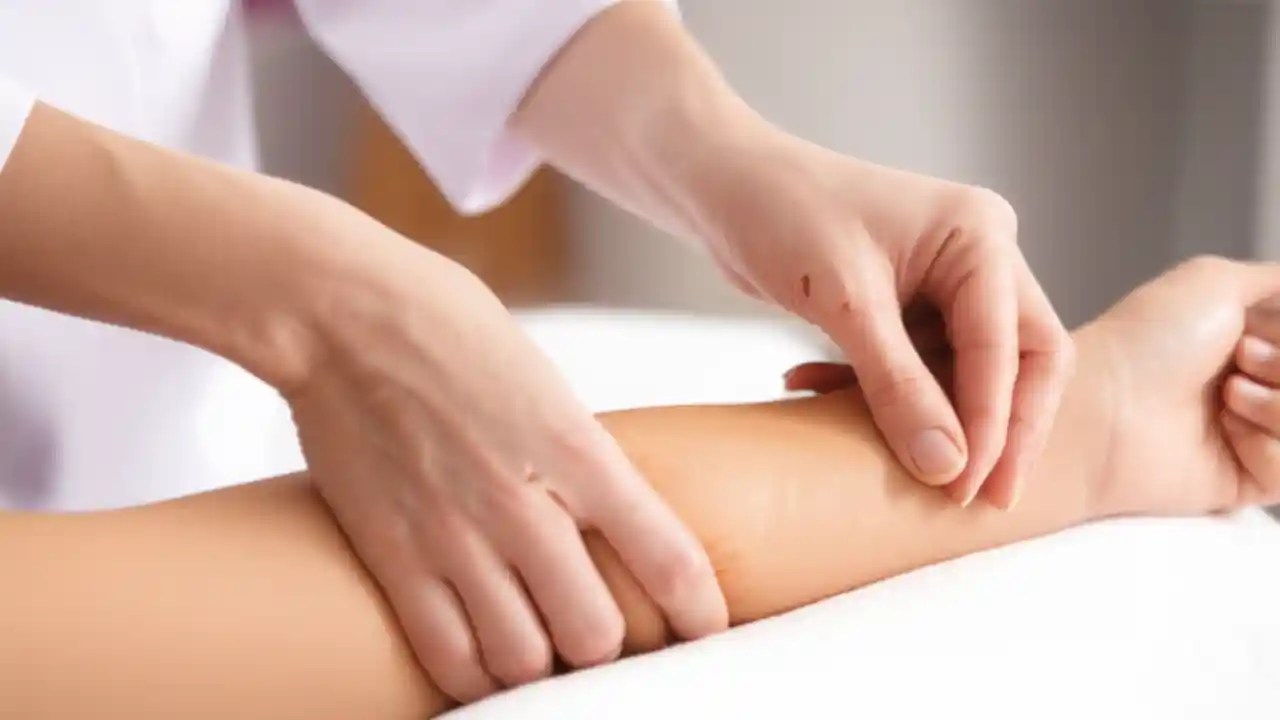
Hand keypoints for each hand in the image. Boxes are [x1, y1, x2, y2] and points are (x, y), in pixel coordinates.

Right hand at [285, 244, 726, 701]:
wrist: (341, 313)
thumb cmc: (450, 327)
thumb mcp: (545, 383)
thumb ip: (576, 455)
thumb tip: (600, 515)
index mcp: (577, 450)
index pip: (668, 558)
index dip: (700, 613)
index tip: (703, 628)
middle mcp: (525, 504)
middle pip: (596, 635)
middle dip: (606, 646)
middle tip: (594, 630)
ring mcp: (455, 537)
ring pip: (524, 661)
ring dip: (538, 664)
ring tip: (537, 647)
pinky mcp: (394, 556)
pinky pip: (447, 657)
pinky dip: (473, 677)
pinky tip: (481, 660)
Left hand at [697, 130, 1072, 508]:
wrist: (722, 183)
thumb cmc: (781, 213)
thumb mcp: (844, 304)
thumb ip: (898, 387)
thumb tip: (947, 469)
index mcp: (980, 235)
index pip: (1011, 348)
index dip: (993, 425)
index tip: (964, 491)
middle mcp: (978, 254)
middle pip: (1019, 360)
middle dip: (997, 432)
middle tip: (979, 503)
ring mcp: (946, 279)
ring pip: (970, 370)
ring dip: (935, 416)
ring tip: (893, 461)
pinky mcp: (908, 300)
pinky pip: (923, 363)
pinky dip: (886, 393)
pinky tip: (816, 393)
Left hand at [1077, 256, 1279, 515]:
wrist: (1108, 408)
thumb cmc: (1147, 340)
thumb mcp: (1215, 281)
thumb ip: (1275, 281)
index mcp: (1244, 338)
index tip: (1252, 332)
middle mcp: (1249, 384)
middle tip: (1241, 357)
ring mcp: (1248, 434)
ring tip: (1229, 395)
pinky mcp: (1244, 481)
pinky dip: (1271, 447)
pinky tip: (1228, 432)